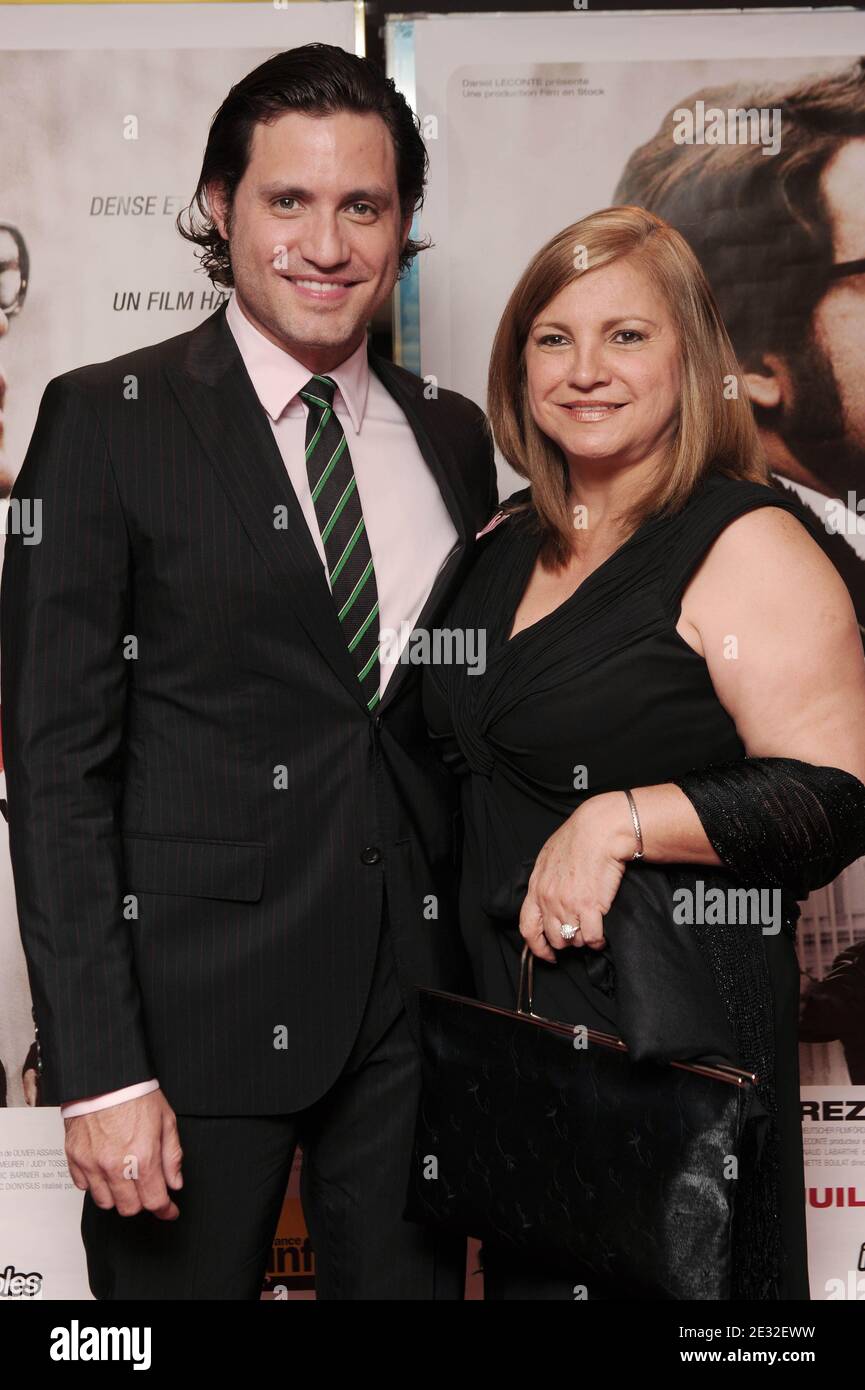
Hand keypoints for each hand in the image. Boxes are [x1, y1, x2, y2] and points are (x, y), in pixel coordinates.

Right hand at [65, 1088, 182, 1219]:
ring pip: (105, 1203)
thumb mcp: (166, 1120)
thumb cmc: (135, 1093)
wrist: (104, 1076)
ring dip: (117, 1196)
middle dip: (141, 1203)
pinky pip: (84, 1187)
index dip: (164, 1209)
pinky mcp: (75, 1158)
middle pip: (129, 1208)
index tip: (168, 1210)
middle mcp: (116, 1166)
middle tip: (147, 1190)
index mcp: (143, 1158)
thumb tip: (175, 1182)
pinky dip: (95, 1184)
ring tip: (125, 1179)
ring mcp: (92, 1164)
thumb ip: (172, 1155)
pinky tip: (105, 1170)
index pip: (154, 1201)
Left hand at [518, 791, 635, 962]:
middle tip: (577, 934)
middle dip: (566, 941)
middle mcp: (549, 900)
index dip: (536, 947)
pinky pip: (592, 937)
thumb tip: (546, 900)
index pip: (527, 928)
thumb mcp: (548, 859)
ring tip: (591, 928)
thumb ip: (544, 882)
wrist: (600, 830)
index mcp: (536, 888)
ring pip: (574, 940)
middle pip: (554, 938)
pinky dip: (598, 940)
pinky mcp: (590, 907)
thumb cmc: (578, 839)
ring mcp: (568, 905)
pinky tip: (601, 935)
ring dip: (583, 939)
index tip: (547, 954)